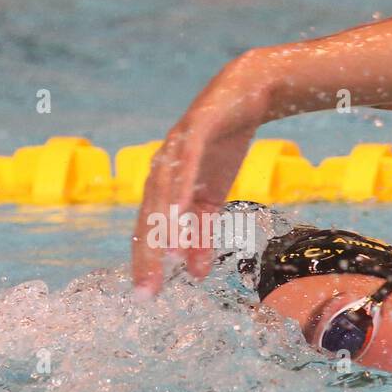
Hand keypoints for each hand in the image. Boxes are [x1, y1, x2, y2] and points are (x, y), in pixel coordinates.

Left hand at [131, 54, 266, 294]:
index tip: (148, 295)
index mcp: (164, 188)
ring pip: (162, 198)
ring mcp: (174, 153)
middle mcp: (161, 171)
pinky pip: (184, 168)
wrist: (245, 96)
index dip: (148, 263)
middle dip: (147, 258)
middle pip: (149, 221)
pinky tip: (176, 215)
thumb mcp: (215, 198)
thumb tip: (194, 274)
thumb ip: (201, 235)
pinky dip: (178, 191)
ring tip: (163, 262)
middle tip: (147, 292)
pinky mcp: (193, 135)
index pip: (151, 232)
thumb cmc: (225, 145)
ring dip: (160, 232)